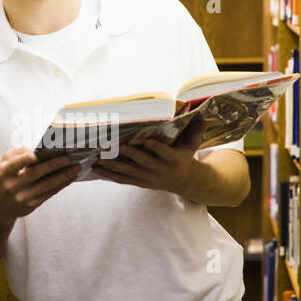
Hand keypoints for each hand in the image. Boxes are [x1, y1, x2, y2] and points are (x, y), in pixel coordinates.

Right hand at [0, 147, 80, 223]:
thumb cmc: (3, 180)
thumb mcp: (3, 165)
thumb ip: (16, 154)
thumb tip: (35, 148)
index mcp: (3, 173)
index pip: (14, 165)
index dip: (23, 160)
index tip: (34, 154)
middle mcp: (12, 186)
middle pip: (35, 174)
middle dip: (53, 165)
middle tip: (68, 158)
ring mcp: (22, 197)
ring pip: (46, 185)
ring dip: (63, 176)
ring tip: (76, 168)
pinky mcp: (31, 205)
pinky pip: (49, 194)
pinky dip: (61, 185)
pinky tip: (70, 178)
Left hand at [89, 120, 210, 197]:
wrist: (188, 183)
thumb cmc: (187, 158)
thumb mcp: (193, 145)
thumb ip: (195, 131)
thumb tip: (204, 117)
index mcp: (174, 160)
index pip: (165, 153)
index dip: (157, 148)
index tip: (147, 140)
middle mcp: (160, 171)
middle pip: (142, 163)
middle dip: (126, 156)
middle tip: (112, 148)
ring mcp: (149, 178)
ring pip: (129, 173)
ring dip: (112, 167)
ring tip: (97, 160)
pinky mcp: (141, 183)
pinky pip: (123, 180)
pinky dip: (109, 175)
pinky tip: (96, 169)